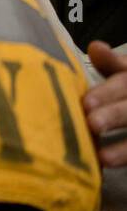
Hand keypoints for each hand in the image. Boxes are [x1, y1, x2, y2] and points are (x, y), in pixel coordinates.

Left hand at [83, 41, 126, 167]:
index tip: (86, 102)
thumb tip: (96, 47)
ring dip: (124, 148)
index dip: (107, 93)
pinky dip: (126, 157)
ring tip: (102, 156)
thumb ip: (111, 63)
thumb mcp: (126, 71)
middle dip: (114, 115)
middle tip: (91, 124)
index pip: (124, 82)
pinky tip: (110, 163)